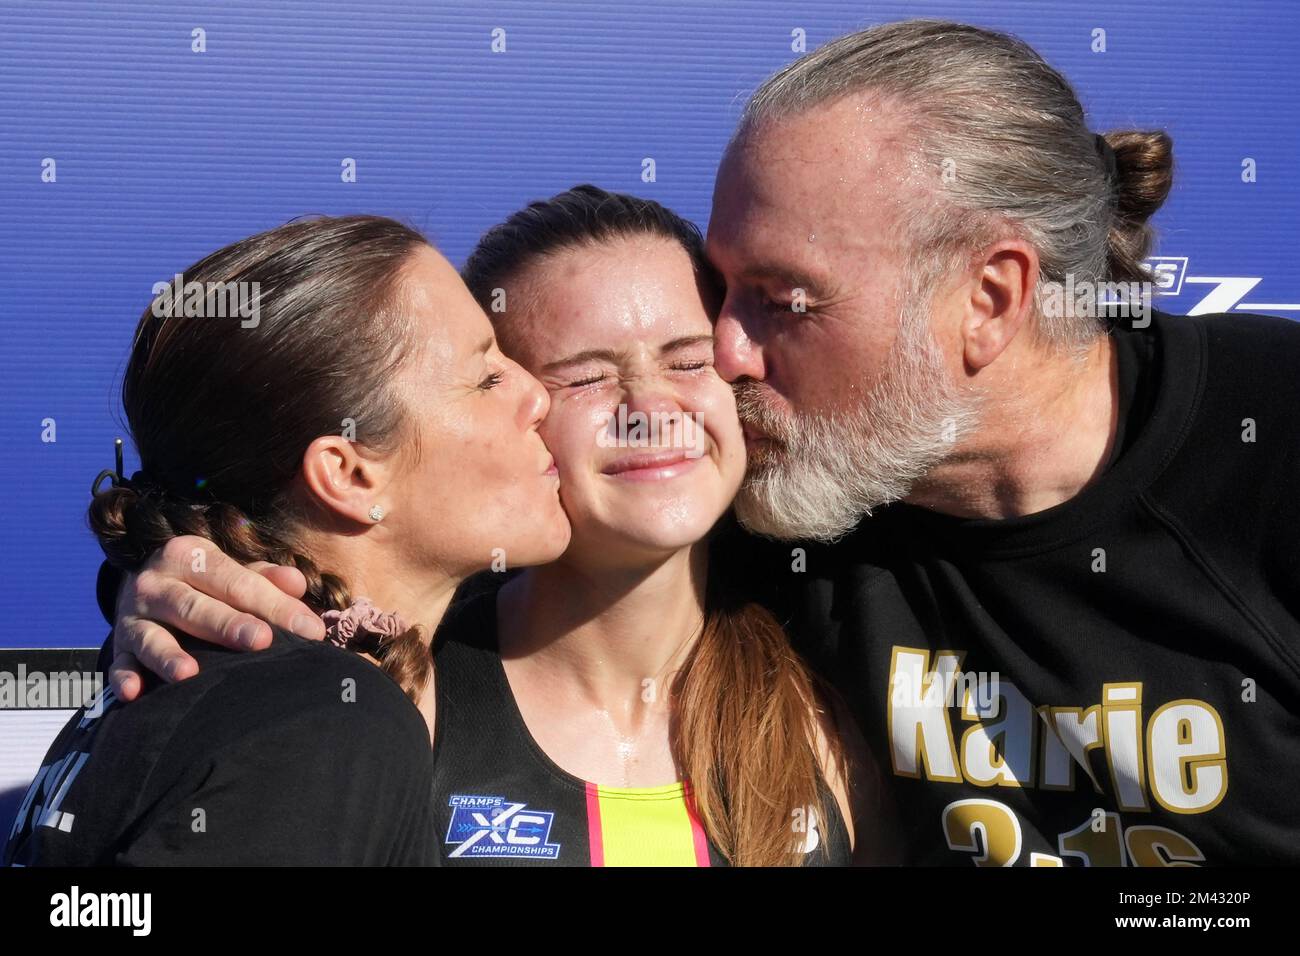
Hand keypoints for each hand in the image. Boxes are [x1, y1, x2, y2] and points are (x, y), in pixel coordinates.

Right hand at [108, 535, 325, 700]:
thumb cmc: (207, 580)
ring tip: (190, 674)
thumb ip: (267, 577)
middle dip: (228, 625)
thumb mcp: (234, 569)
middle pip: (195, 607)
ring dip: (169, 656)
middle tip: (262, 641)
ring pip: (152, 636)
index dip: (275, 605)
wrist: (145, 578)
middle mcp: (157, 583)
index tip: (310, 630)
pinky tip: (132, 693)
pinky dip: (123, 678)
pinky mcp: (119, 645)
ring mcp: (133, 616)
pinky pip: (119, 663)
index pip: (238, 581)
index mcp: (190, 556)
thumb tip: (298, 584)